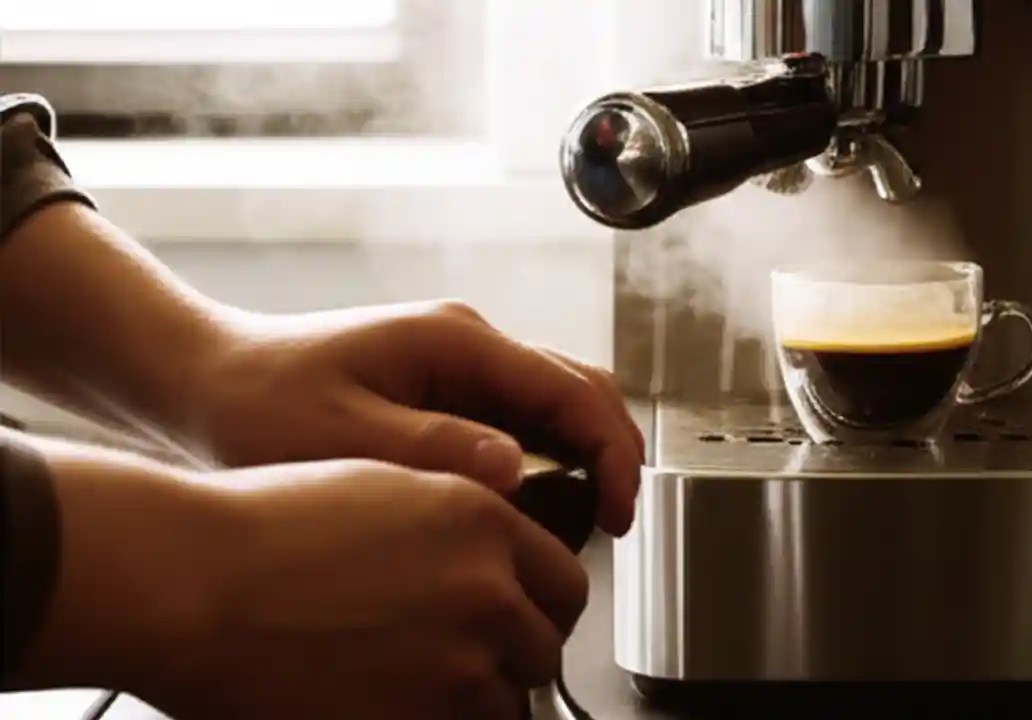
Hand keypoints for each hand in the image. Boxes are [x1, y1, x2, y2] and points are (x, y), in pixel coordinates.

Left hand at [183, 300, 643, 535]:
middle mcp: (470, 343)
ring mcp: (461, 363)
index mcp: (456, 341)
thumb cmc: (259, 401)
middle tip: (613, 522)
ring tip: (581, 520)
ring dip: (582, 456)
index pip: (571, 388)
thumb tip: (515, 467)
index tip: (620, 511)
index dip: (612, 451)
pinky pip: (520, 419)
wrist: (210, 379)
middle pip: (579, 388)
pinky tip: (531, 504)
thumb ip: (432, 446)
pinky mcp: (448, 388)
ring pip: (556, 403)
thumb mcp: (342, 433)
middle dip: (611, 452)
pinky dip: (546, 458)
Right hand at [189, 460, 587, 719]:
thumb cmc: (261, 530)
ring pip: (506, 704)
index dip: (543, 607)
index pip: (567, 583)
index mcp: (483, 525)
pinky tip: (387, 701)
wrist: (193, 584)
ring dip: (472, 700)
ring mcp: (456, 667)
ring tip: (409, 682)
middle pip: (543, 649)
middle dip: (510, 656)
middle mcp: (485, 594)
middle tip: (460, 657)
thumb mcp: (387, 488)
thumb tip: (496, 564)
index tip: (526, 619)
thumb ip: (461, 528)